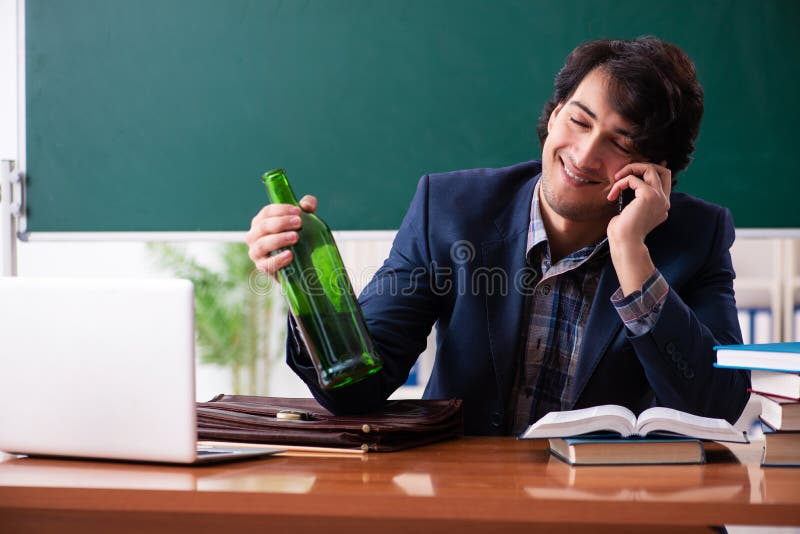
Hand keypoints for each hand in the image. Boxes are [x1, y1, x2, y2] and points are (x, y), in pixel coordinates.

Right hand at [245, 195, 317, 276]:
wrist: (300, 261)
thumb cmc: (299, 235)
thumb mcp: (305, 219)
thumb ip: (307, 206)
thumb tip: (307, 205)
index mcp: (261, 221)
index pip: (267, 212)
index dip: (282, 210)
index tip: (298, 211)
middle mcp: (254, 236)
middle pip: (263, 226)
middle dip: (281, 223)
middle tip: (299, 223)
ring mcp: (256, 252)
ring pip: (262, 244)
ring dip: (279, 239)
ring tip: (295, 237)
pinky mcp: (262, 267)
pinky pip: (266, 264)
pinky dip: (278, 259)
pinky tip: (290, 255)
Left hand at [605, 162, 670, 294]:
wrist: (625, 243)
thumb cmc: (623, 233)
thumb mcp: (630, 213)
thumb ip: (634, 200)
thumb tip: (629, 185)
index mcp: (662, 206)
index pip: (664, 181)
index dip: (649, 171)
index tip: (629, 172)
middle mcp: (664, 201)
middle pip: (662, 170)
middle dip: (642, 166)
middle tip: (623, 174)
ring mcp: (659, 197)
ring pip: (650, 169)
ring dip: (630, 169)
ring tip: (616, 179)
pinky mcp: (649, 195)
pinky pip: (633, 179)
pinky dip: (620, 184)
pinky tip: (612, 196)